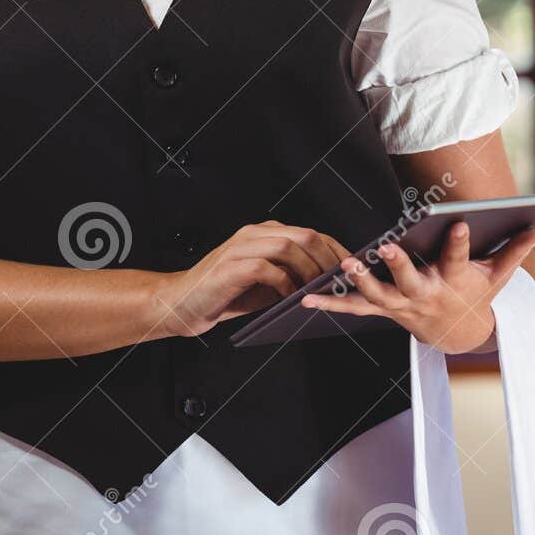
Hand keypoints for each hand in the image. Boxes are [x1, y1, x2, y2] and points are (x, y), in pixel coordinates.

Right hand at [153, 221, 354, 338]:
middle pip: (305, 235)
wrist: (184, 302)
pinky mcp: (232, 266)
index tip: (350, 270)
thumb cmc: (226, 293)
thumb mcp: (267, 282)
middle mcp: (254, 234)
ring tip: (316, 290)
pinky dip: (285, 284)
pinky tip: (289, 297)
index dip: (335, 250)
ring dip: (309, 271)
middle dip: (328, 260)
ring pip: (289, 247)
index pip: (311, 233)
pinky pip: (268, 269)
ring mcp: (242, 247)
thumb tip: (327, 282)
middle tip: (338, 282)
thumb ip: (292, 275)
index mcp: (265, 233)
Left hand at [299, 219, 534, 353]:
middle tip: (387, 246)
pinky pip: (354, 308)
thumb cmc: (476, 295)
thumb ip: (514, 251)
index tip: (457, 223)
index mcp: (453, 281)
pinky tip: (306, 298)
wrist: (457, 334)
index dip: (458, 243)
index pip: (457, 259)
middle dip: (399, 264)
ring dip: (360, 280)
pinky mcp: (382, 310)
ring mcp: (400, 305)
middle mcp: (424, 294)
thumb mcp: (497, 276)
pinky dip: (331, 303)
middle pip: (410, 279)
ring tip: (346, 263)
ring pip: (378, 294)